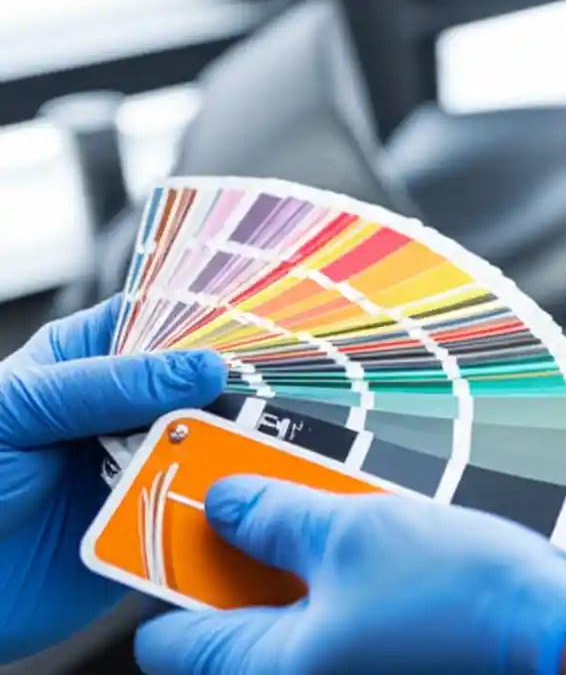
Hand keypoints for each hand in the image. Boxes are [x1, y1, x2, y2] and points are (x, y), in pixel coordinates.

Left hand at [0, 297, 225, 661]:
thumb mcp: (22, 411)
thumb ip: (109, 386)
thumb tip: (203, 366)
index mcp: (89, 360)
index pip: (164, 321)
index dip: (207, 324)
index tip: (252, 337)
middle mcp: (123, 412)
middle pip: (203, 390)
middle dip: (234, 398)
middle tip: (261, 407)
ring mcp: (140, 469)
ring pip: (212, 452)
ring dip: (232, 459)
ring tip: (253, 460)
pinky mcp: (151, 527)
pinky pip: (201, 516)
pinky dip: (221, 515)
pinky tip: (238, 510)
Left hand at [134, 476, 565, 674]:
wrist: (557, 633)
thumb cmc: (462, 594)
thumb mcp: (353, 530)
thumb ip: (273, 516)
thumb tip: (222, 503)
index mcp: (273, 671)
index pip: (167, 640)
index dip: (172, 572)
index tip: (195, 517)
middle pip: (230, 627)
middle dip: (241, 557)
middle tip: (267, 498)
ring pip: (289, 620)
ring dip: (295, 564)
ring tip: (333, 510)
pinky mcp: (384, 666)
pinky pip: (335, 626)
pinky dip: (338, 584)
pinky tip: (374, 541)